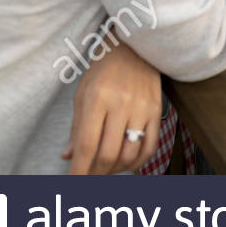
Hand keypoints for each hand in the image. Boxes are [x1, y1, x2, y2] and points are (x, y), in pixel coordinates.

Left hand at [61, 41, 162, 174]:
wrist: (135, 43)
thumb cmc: (104, 67)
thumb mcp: (83, 92)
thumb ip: (76, 126)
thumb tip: (68, 157)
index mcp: (97, 98)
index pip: (86, 144)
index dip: (78, 169)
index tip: (72, 183)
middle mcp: (121, 104)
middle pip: (107, 154)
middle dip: (95, 174)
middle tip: (88, 177)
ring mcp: (142, 108)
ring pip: (129, 154)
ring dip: (115, 170)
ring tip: (105, 170)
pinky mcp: (157, 110)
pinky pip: (150, 146)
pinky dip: (138, 163)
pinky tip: (127, 163)